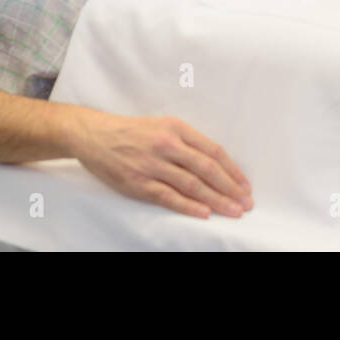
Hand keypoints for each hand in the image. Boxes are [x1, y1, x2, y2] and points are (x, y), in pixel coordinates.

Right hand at [71, 110, 252, 218]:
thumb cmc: (130, 131)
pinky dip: (188, 206)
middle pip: (206, 168)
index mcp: (175, 128)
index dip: (231, 170)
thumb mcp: (161, 125)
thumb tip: (214, 164)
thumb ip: (185, 141)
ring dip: (216, 200)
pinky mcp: (139, 182)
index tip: (244, 184)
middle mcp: (166, 144)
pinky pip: (169, 197)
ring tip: (232, 211)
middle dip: (230, 187)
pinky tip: (204, 213)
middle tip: (246, 202)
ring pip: (192, 185)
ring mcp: (152, 164)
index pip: (212, 150)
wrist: (93, 135)